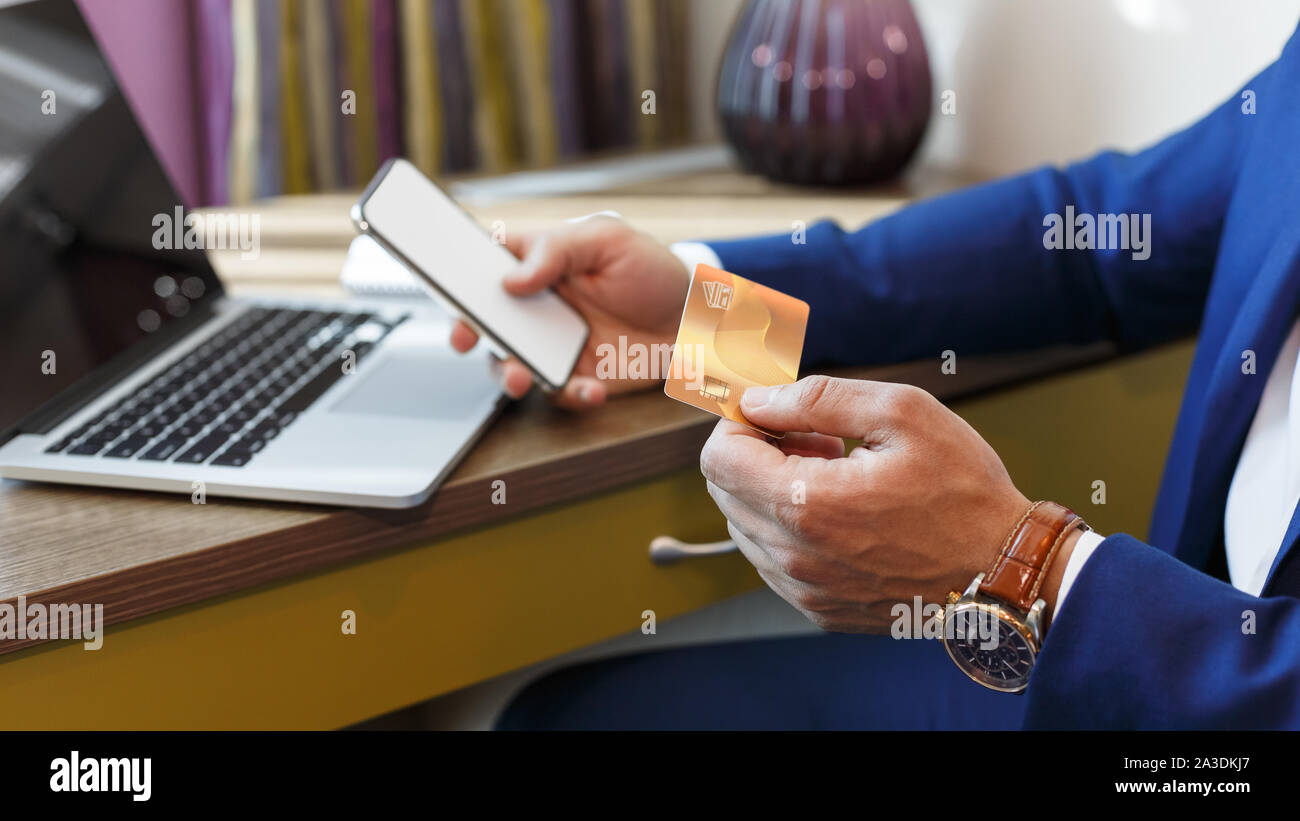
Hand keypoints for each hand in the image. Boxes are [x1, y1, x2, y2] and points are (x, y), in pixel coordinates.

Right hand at [449, 215, 689, 408]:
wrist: (696, 321)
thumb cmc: (651, 271)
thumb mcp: (609, 241)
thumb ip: (559, 250)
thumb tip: (512, 278)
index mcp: (538, 262)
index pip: (486, 263)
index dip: (460, 274)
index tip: (450, 287)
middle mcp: (536, 305)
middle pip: (485, 318)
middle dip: (469, 329)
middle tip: (467, 338)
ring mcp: (551, 344)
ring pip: (509, 362)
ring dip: (508, 372)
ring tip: (521, 377)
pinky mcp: (574, 376)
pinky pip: (557, 393)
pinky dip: (570, 395)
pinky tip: (591, 390)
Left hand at [699, 375, 1037, 632]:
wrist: (1006, 572)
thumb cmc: (963, 489)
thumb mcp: (901, 413)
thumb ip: (816, 398)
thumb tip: (756, 400)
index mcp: (807, 504)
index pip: (717, 458)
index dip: (738, 424)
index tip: (775, 414)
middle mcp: (794, 556)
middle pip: (724, 491)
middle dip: (758, 454)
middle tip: (818, 440)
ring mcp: (804, 590)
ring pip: (745, 527)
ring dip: (774, 493)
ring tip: (837, 476)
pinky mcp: (819, 610)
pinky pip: (773, 561)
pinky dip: (791, 530)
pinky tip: (843, 513)